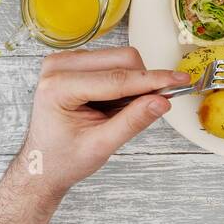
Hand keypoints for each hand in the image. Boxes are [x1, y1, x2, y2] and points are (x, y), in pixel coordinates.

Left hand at [20, 47, 187, 200]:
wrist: (42, 165)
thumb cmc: (63, 159)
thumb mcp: (101, 146)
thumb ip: (133, 121)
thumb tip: (162, 101)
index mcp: (57, 88)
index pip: (117, 78)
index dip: (153, 80)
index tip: (180, 80)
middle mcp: (58, 67)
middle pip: (122, 59)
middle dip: (143, 82)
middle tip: (151, 106)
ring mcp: (64, 61)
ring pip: (120, 58)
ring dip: (133, 82)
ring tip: (119, 111)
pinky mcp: (74, 61)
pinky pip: (113, 61)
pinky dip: (124, 80)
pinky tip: (112, 102)